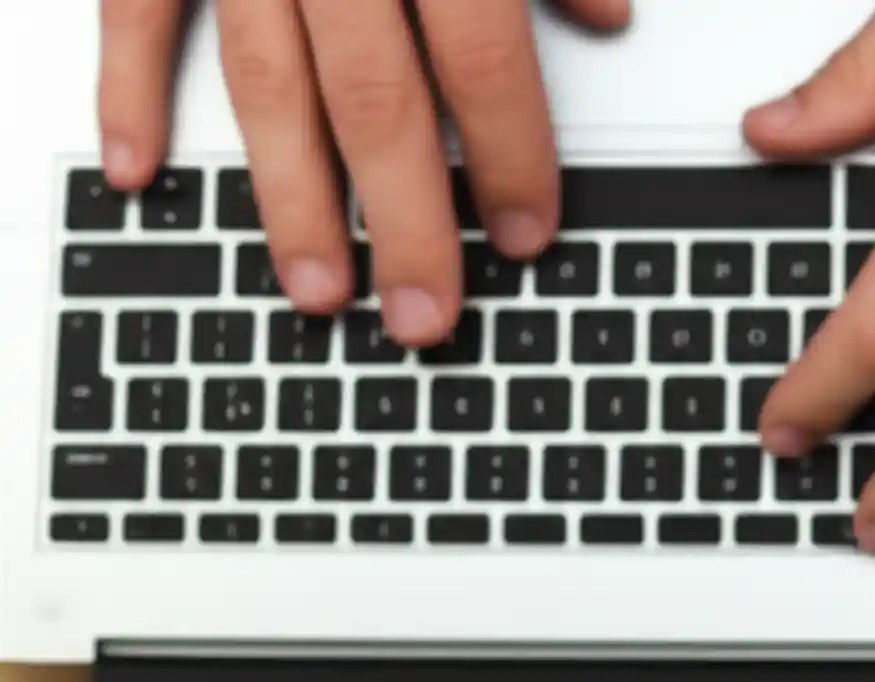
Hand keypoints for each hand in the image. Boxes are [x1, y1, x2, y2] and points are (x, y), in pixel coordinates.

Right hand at [97, 0, 628, 345]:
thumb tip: (607, 14)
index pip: (485, 55)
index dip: (514, 154)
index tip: (530, 235)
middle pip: (377, 99)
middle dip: (407, 221)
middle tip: (426, 318)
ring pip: (267, 83)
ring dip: (292, 199)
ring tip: (317, 291)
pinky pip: (133, 7)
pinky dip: (128, 89)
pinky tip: (138, 174)